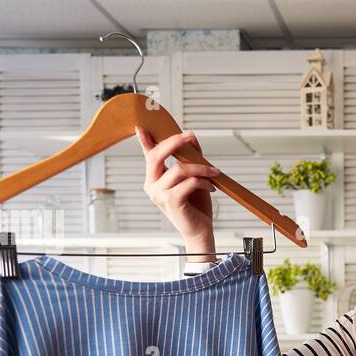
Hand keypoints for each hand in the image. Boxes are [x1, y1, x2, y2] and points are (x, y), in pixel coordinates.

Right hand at [136, 127, 218, 259]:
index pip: (148, 155)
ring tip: (214, 172)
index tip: (142, 126)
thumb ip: (190, 157)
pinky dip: (203, 181)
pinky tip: (211, 187)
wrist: (200, 229)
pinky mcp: (171, 202)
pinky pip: (189, 182)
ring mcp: (159, 195)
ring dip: (200, 167)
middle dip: (175, 142)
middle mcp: (151, 186)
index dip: (145, 140)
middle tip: (191, 136)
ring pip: (179, 169)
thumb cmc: (195, 204)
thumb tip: (192, 137)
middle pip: (157, 156)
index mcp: (154, 178)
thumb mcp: (193, 176)